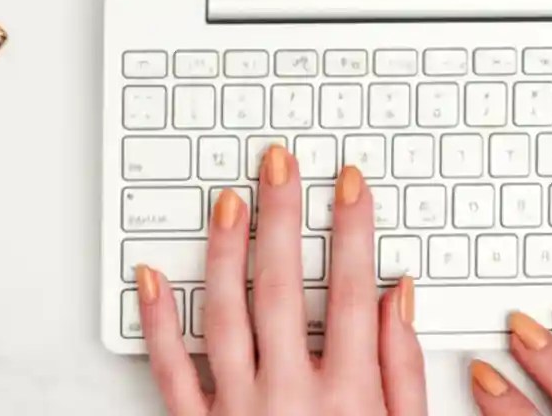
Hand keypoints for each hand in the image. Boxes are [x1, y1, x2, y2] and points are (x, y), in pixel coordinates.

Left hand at [135, 146, 425, 414]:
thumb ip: (402, 367)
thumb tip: (397, 296)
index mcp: (348, 396)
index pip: (350, 290)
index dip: (352, 228)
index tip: (349, 182)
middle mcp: (289, 397)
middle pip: (281, 286)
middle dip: (283, 215)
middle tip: (279, 161)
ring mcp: (239, 412)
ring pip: (224, 314)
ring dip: (223, 250)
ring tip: (228, 199)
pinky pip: (170, 371)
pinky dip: (156, 321)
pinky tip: (149, 276)